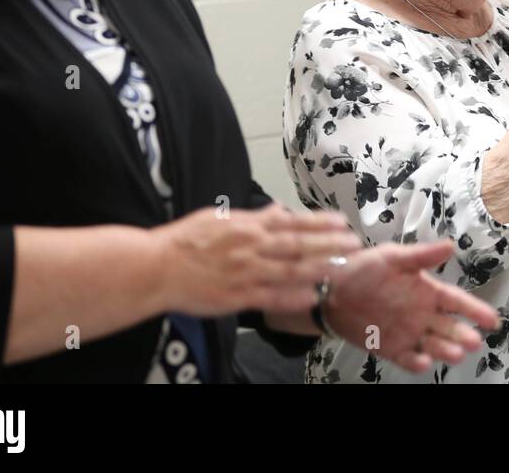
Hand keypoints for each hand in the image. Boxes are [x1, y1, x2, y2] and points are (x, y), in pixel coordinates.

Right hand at [155, 204, 360, 316]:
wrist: (155, 267)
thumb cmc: (184, 241)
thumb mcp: (219, 217)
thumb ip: (252, 217)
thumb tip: (277, 210)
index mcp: (248, 227)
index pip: (291, 223)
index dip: (319, 223)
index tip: (342, 222)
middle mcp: (251, 248)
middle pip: (298, 245)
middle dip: (329, 243)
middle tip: (354, 242)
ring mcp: (245, 273)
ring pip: (290, 270)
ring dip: (319, 267)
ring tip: (343, 265)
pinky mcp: (236, 296)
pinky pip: (269, 297)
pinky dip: (291, 296)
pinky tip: (311, 294)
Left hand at [324, 241, 500, 373]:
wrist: (331, 289)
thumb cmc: (364, 268)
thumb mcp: (393, 257)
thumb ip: (422, 255)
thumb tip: (451, 246)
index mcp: (427, 291)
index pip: (457, 302)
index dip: (476, 310)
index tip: (492, 320)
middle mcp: (423, 314)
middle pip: (450, 327)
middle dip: (464, 335)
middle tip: (474, 342)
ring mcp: (409, 333)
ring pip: (434, 345)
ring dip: (446, 350)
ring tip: (455, 353)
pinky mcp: (392, 348)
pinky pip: (408, 358)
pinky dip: (417, 362)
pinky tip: (423, 360)